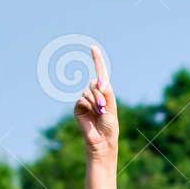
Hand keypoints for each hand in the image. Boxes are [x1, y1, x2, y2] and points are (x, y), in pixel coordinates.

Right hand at [74, 43, 118, 157]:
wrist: (102, 141)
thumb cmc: (109, 126)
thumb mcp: (111, 107)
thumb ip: (106, 92)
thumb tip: (98, 81)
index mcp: (105, 93)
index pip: (100, 74)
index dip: (97, 60)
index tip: (93, 48)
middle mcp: (95, 95)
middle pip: (94, 83)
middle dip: (100, 93)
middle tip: (103, 107)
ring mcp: (85, 101)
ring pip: (87, 91)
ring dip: (95, 102)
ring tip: (99, 113)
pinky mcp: (78, 108)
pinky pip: (81, 99)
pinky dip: (87, 106)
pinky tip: (91, 115)